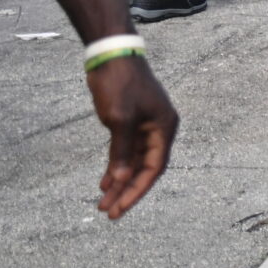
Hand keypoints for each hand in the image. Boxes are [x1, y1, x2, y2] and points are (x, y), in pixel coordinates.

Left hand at [84, 56, 177, 219]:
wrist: (111, 55)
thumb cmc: (120, 84)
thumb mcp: (119, 119)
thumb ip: (122, 152)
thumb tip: (121, 180)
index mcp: (164, 128)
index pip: (154, 168)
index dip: (137, 190)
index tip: (120, 208)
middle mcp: (159, 129)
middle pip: (145, 168)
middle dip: (127, 190)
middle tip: (109, 212)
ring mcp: (144, 125)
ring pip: (133, 161)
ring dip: (119, 181)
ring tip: (103, 201)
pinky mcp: (130, 121)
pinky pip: (125, 151)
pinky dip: (116, 166)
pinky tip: (104, 181)